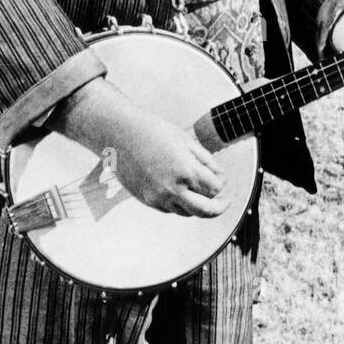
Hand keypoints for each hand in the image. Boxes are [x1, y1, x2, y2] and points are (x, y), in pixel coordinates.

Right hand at [54, 78, 228, 216]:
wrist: (119, 134)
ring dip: (198, 205)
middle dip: (219, 207)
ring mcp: (158, 198)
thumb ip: (206, 161)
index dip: (222, 182)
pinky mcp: (147, 201)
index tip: (221, 176)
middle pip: (206, 210)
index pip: (215, 188)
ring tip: (201, 193)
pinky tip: (181, 190)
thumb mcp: (186, 142)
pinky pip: (171, 209)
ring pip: (188, 212)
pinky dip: (180, 203)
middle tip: (224, 202)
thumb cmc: (154, 131)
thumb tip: (220, 177)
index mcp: (186, 171)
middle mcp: (173, 189)